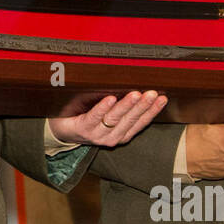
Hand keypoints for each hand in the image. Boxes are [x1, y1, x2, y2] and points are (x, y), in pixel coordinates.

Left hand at [49, 91, 167, 146]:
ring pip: (115, 120)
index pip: (141, 122)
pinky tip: (110, 98)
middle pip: (130, 120)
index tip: (162, 98)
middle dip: (143, 106)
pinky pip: (94, 118)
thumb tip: (139, 85)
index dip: (152, 110)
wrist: (61, 128)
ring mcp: (97, 135)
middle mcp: (112, 137)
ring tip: (136, 94)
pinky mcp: (82, 129)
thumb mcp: (108, 112)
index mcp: (121, 134)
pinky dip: (103, 108)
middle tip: (152, 93)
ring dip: (126, 106)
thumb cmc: (87, 116)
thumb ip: (122, 104)